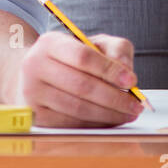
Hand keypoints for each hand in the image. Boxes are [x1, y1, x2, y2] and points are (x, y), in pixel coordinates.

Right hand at [2, 31, 142, 127]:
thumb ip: (116, 49)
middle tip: (135, 104)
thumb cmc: (72, 59)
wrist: (36, 74)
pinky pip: (71, 124)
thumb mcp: (94, 44)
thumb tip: (126, 69)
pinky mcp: (36, 115)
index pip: (83, 57)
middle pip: (81, 85)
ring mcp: (32, 93)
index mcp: (50, 43)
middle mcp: (35, 66)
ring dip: (108, 114)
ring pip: (77, 108)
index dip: (109, 70)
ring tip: (128, 114)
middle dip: (114, 98)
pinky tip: (110, 120)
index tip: (131, 81)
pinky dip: (95, 124)